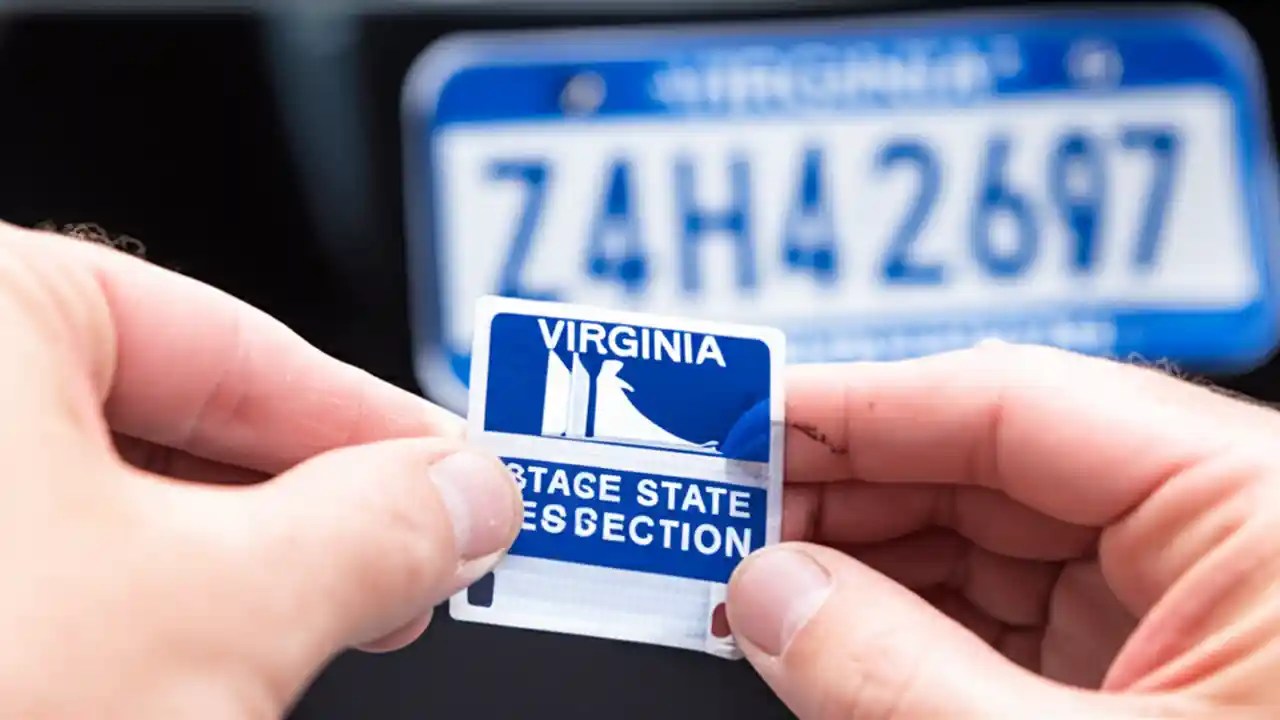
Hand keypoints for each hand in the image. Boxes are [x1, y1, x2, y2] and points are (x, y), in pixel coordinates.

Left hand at [0, 222, 520, 717]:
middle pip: (172, 414)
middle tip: (410, 557)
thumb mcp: (218, 608)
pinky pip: (41, 554)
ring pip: (106, 494)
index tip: (454, 475)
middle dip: (307, 506)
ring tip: (319, 624)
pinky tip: (196, 656)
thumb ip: (374, 526)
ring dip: (232, 565)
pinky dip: (136, 600)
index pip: (232, 339)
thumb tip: (459, 497)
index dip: (374, 421)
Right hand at [727, 343, 1279, 717]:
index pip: (1010, 402)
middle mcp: (1233, 541)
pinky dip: (917, 630)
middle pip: (992, 467)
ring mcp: (1198, 614)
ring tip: (759, 586)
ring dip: (869, 566)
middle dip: (846, 495)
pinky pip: (1016, 622)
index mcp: (1261, 510)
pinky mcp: (1166, 681)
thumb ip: (900, 681)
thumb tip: (770, 597)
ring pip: (994, 546)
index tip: (736, 426)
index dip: (853, 407)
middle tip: (723, 524)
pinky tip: (834, 641)